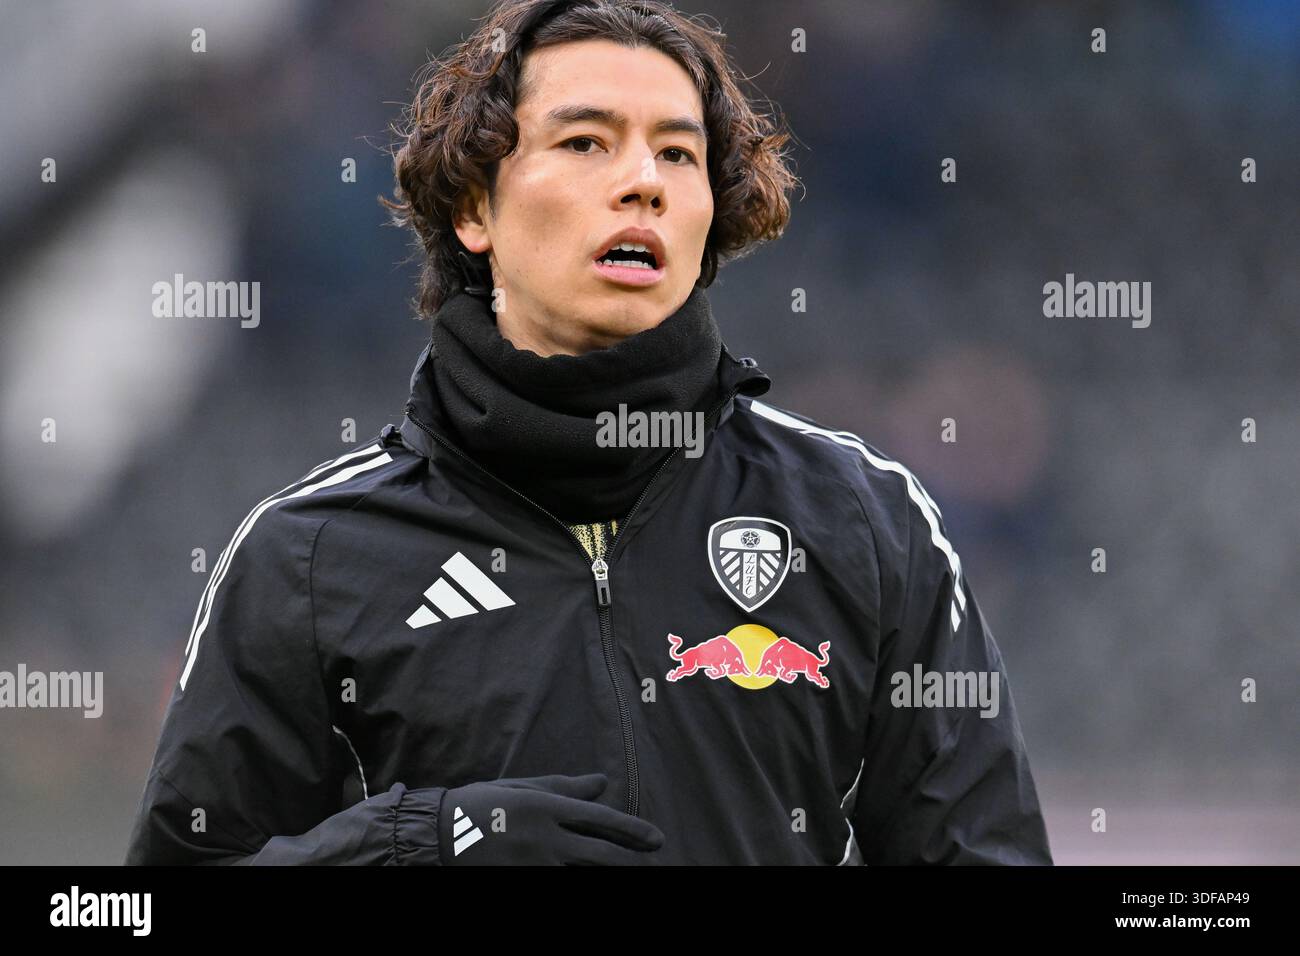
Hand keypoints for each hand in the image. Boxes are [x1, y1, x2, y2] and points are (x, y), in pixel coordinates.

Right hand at [437, 773, 663, 864]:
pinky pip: (557, 885)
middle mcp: (543, 838)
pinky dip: (573, 883)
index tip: (657, 840)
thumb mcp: (524, 788)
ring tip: (627, 873)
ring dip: (605, 875)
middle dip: (630, 861)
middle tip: (654, 864)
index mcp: (545, 807)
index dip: (633, 830)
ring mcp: (531, 866)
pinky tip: (586, 879)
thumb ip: (565, 788)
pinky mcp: (520, 881)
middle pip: (599, 855)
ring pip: (581, 875)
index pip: (600, 820)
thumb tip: (602, 784)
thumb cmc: (482, 804)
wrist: (437, 834)